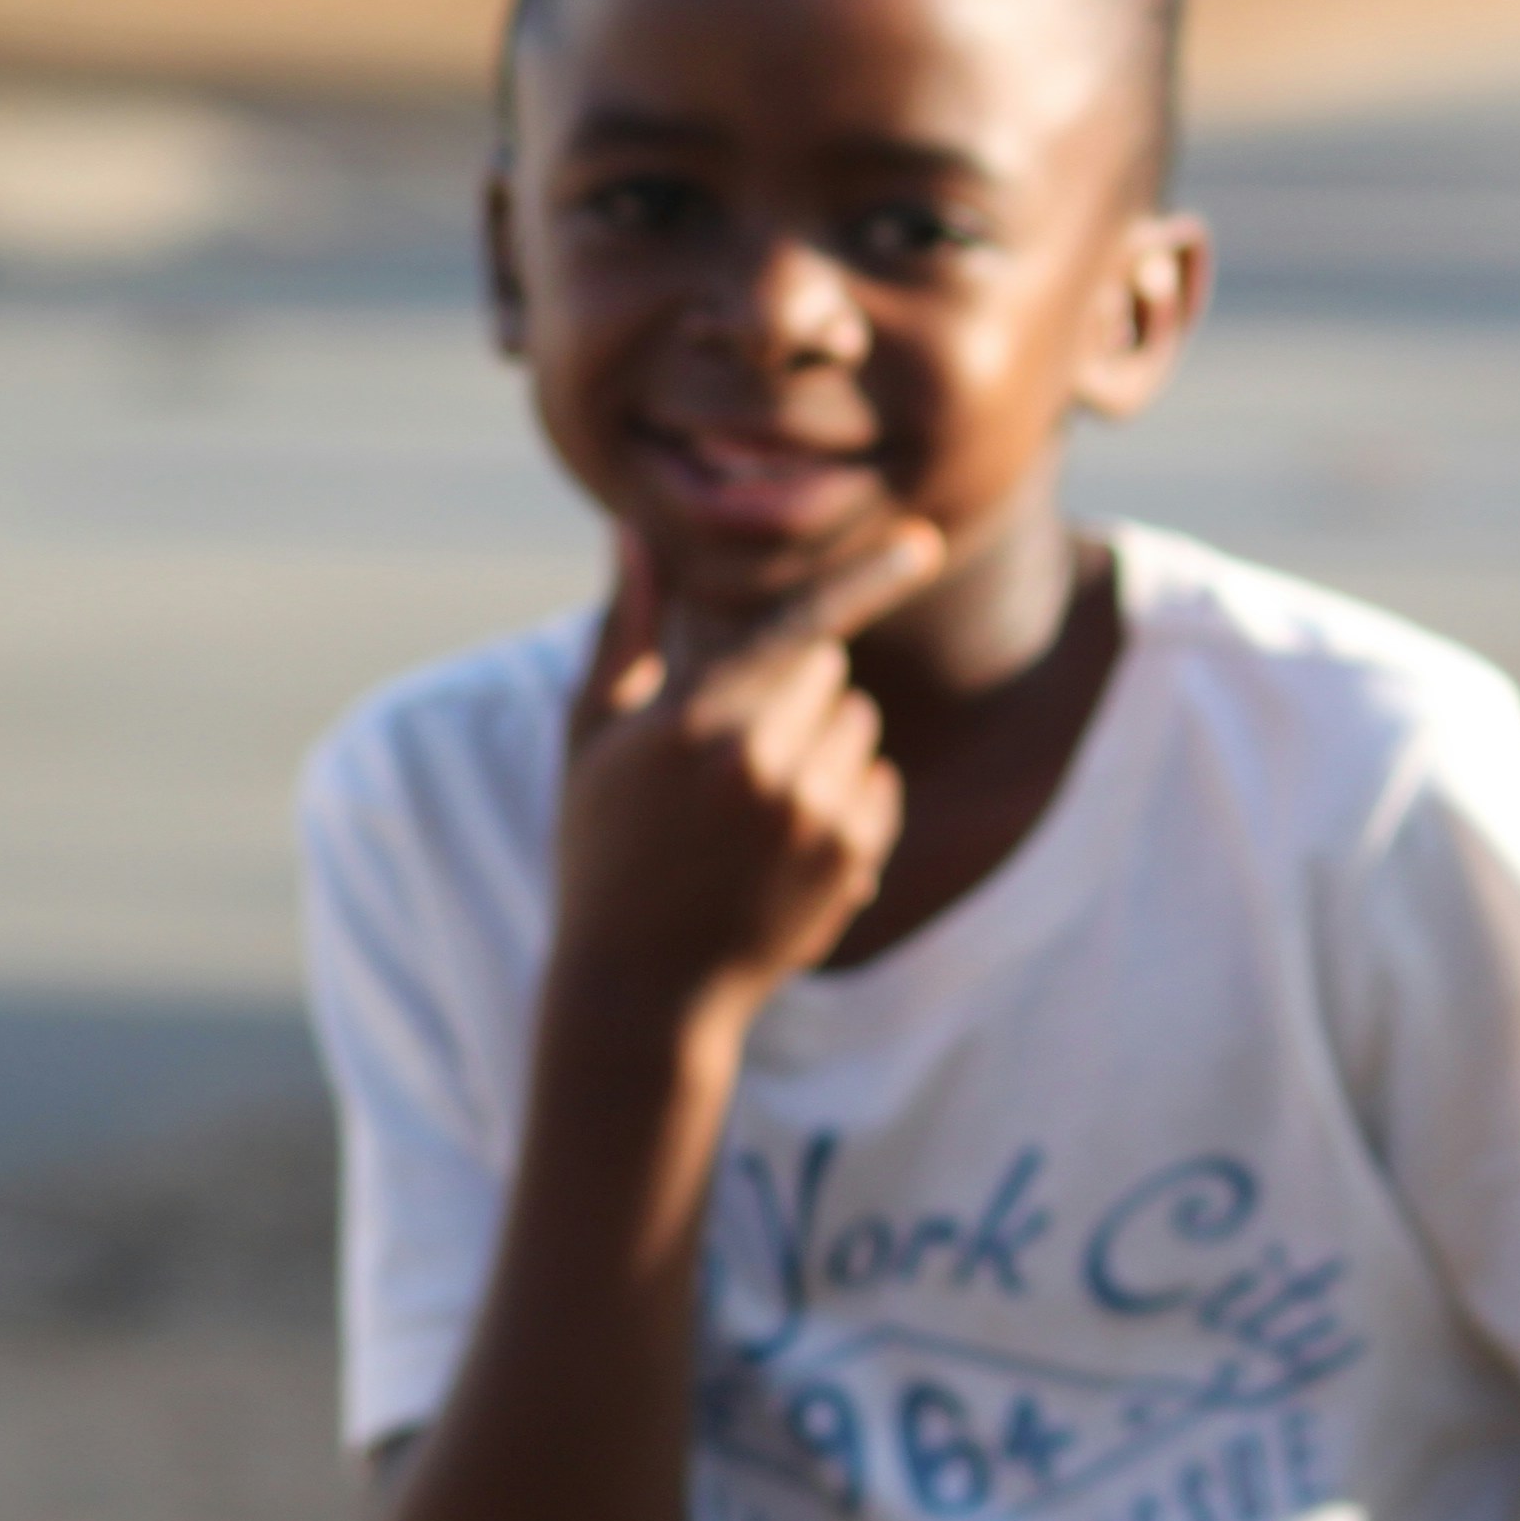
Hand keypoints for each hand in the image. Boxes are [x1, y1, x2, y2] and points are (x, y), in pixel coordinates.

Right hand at [551, 522, 948, 1023]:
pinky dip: (848, 795)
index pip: (800, 630)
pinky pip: (880, 783)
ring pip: (859, 725)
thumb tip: (632, 531)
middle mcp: (762, 767)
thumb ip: (626, 630)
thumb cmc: (605, 849)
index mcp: (694, 725)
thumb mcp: (594, 739)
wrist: (641, 989)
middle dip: (793, 687)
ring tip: (751, 802)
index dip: (868, 581)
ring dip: (822, 742)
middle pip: (828, 669)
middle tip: (729, 750)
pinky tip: (784, 840)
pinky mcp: (853, 858)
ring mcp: (814, 817)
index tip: (925, 545)